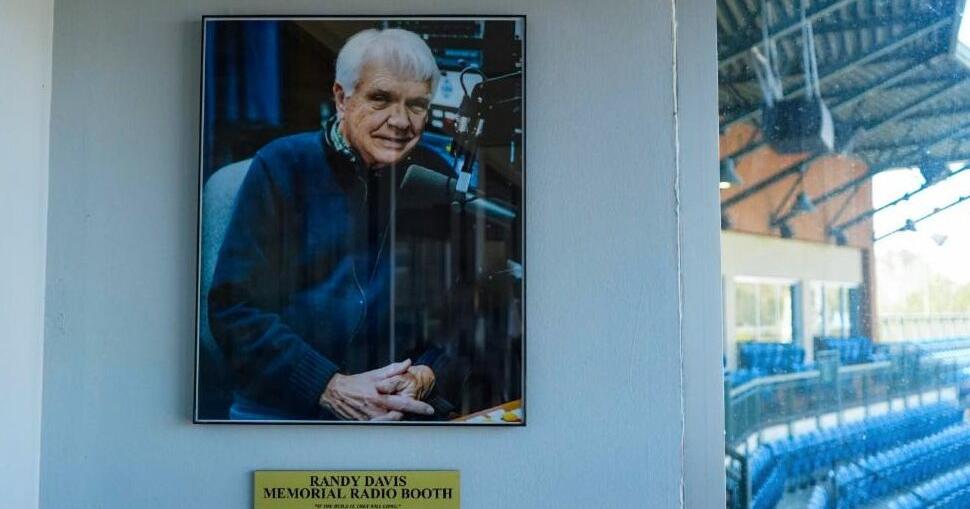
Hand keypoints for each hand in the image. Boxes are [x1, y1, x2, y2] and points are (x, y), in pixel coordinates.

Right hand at [319, 359, 434, 420]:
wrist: (335, 392)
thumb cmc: (356, 382)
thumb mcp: (375, 374)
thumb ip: (393, 370)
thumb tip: (408, 363)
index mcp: (380, 396)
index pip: (404, 403)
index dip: (419, 407)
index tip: (429, 410)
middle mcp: (376, 409)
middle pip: (399, 417)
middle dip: (408, 414)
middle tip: (413, 409)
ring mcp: (370, 418)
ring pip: (390, 423)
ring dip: (396, 418)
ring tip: (397, 411)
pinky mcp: (364, 424)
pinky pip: (379, 426)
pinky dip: (386, 422)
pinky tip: (386, 416)